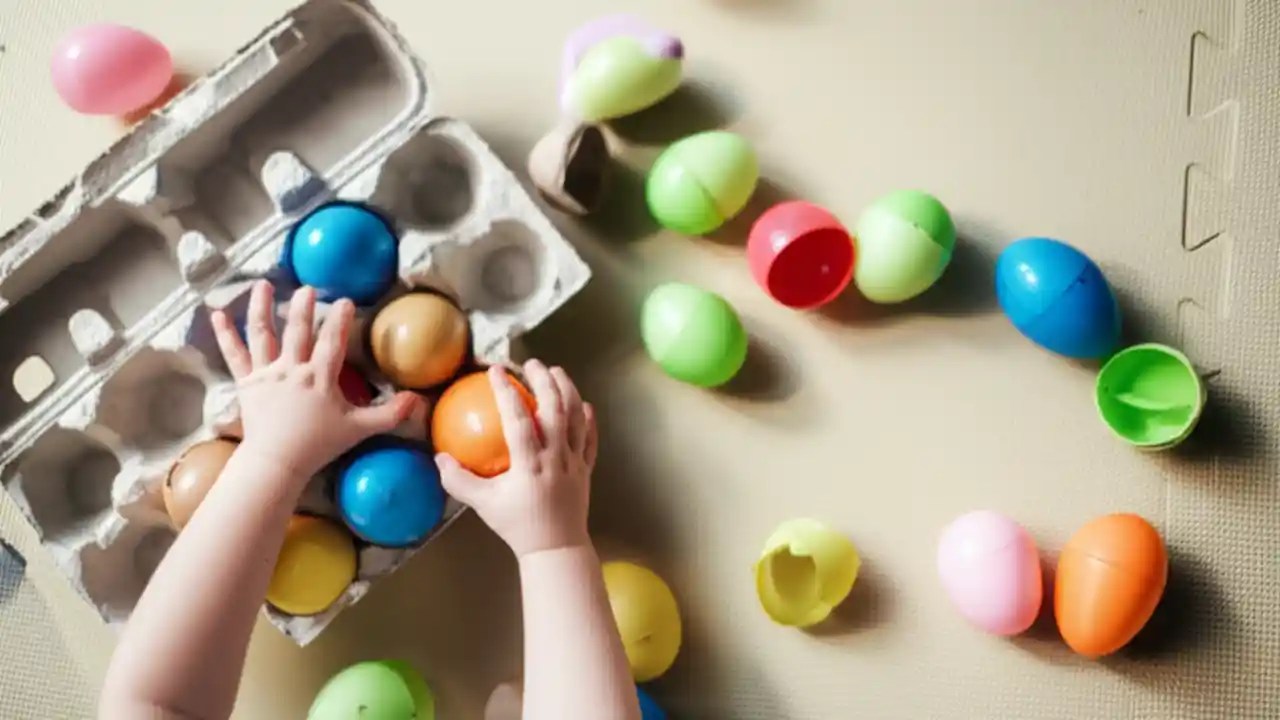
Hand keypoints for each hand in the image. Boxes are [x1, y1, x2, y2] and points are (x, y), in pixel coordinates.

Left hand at [210, 281, 417, 481]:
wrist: (277, 462)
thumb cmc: (318, 445)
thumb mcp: (358, 429)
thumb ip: (389, 414)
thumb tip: (417, 400)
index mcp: (320, 377)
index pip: (333, 341)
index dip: (339, 319)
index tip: (345, 300)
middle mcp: (292, 368)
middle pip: (298, 330)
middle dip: (304, 306)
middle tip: (309, 287)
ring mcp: (266, 373)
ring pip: (263, 334)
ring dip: (262, 307)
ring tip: (263, 285)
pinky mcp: (246, 382)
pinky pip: (235, 354)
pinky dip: (225, 334)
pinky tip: (216, 314)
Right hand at [437, 361, 597, 557]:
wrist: (555, 548)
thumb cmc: (517, 526)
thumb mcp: (483, 505)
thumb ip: (459, 481)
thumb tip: (438, 458)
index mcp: (530, 465)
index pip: (520, 421)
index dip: (508, 393)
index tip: (497, 371)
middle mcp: (556, 458)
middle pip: (555, 410)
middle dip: (544, 381)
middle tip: (531, 363)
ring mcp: (575, 462)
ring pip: (576, 419)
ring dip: (568, 391)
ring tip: (556, 372)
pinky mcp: (587, 469)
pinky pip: (591, 439)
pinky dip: (588, 419)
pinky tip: (583, 404)